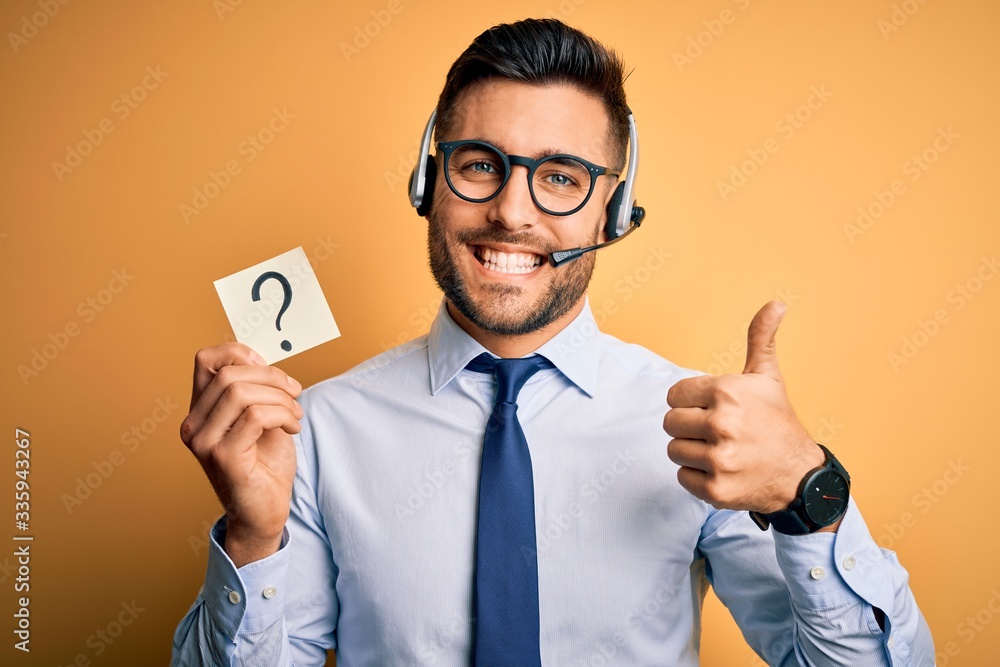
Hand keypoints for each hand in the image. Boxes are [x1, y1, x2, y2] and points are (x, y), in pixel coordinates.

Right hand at [179, 343, 302, 565]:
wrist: (265, 512)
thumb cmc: (264, 465)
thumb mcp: (260, 417)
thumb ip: (255, 389)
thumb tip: (261, 359)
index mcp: (200, 411)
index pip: (206, 360)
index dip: (239, 353)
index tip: (268, 368)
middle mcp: (194, 425)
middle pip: (229, 374)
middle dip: (272, 377)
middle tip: (295, 393)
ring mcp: (205, 443)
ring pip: (241, 393)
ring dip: (281, 398)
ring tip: (295, 414)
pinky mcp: (224, 458)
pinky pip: (256, 417)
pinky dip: (282, 415)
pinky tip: (292, 427)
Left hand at [663, 301, 823, 514]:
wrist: (800, 476)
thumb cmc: (777, 422)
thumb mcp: (768, 378)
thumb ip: (760, 339)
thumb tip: (775, 303)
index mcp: (727, 392)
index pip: (674, 395)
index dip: (690, 402)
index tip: (712, 409)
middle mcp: (722, 424)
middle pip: (670, 423)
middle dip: (689, 427)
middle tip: (716, 432)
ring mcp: (719, 459)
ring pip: (674, 450)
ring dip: (692, 452)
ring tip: (721, 451)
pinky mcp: (715, 489)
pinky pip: (682, 477)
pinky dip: (697, 477)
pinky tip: (722, 471)